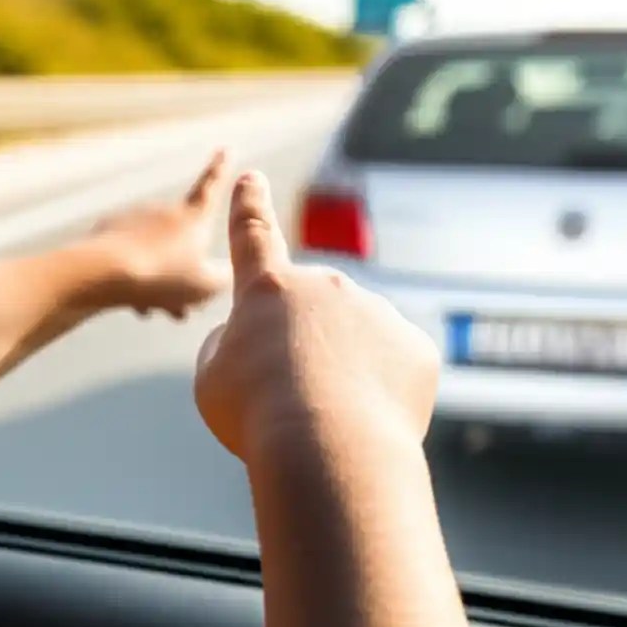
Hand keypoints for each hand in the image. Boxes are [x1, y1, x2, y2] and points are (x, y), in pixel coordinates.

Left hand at [88, 150, 228, 319]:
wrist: (102, 273)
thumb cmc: (162, 277)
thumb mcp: (207, 286)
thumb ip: (225, 278)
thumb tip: (225, 273)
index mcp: (191, 216)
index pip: (211, 185)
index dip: (221, 169)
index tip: (225, 148)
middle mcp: (161, 211)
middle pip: (181, 244)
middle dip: (184, 275)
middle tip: (184, 310)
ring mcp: (132, 220)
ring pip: (155, 256)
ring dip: (159, 283)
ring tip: (156, 311)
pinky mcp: (106, 234)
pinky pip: (129, 258)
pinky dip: (135, 279)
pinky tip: (132, 302)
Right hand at [194, 171, 440, 461]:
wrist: (328, 449)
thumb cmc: (256, 414)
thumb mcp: (212, 380)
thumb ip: (229, 347)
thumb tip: (259, 339)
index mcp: (266, 288)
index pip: (252, 234)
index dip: (248, 206)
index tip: (252, 177)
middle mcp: (323, 285)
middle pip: (306, 315)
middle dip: (298, 347)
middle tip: (285, 397)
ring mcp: (374, 311)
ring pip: (353, 340)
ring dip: (338, 372)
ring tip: (323, 419)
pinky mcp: (414, 346)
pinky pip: (391, 367)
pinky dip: (377, 392)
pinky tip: (361, 419)